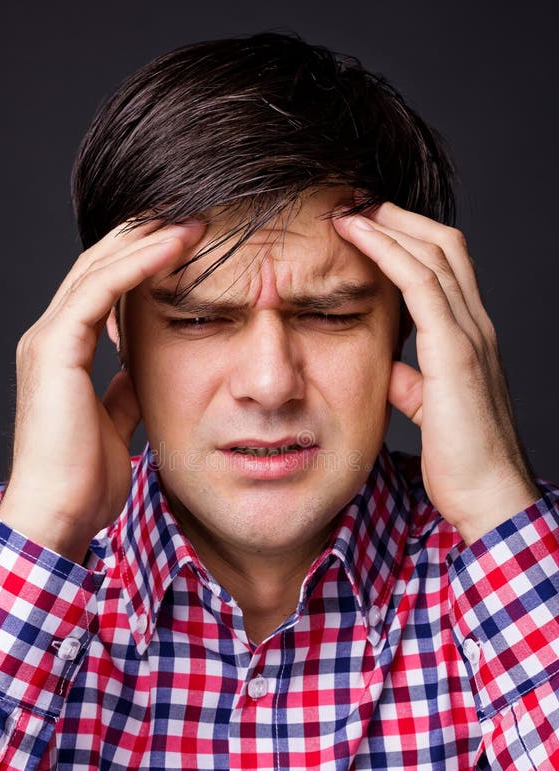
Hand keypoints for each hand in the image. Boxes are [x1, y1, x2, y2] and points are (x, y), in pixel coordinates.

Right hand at [0, 219, 204, 562]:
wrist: (58, 513)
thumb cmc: (84, 478)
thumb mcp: (115, 422)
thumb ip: (123, 391)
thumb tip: (142, 371)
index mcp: (63, 353)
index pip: (102, 289)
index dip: (140, 262)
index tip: (185, 247)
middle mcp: (51, 337)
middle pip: (98, 267)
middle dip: (143, 238)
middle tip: (190, 216)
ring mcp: (49, 340)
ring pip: (98, 268)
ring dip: (146, 240)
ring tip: (190, 220)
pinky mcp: (55, 349)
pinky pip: (100, 291)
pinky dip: (138, 264)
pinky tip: (173, 246)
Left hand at [333, 202, 539, 544]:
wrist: (488, 496)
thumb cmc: (461, 460)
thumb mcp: (428, 410)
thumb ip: (414, 384)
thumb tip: (391, 370)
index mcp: (468, 338)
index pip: (444, 269)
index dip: (408, 241)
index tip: (367, 230)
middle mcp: (475, 327)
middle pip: (444, 246)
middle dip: (399, 220)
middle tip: (354, 207)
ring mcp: (470, 335)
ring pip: (436, 254)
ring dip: (390, 226)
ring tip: (350, 211)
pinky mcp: (456, 353)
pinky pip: (423, 285)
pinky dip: (390, 253)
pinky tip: (360, 237)